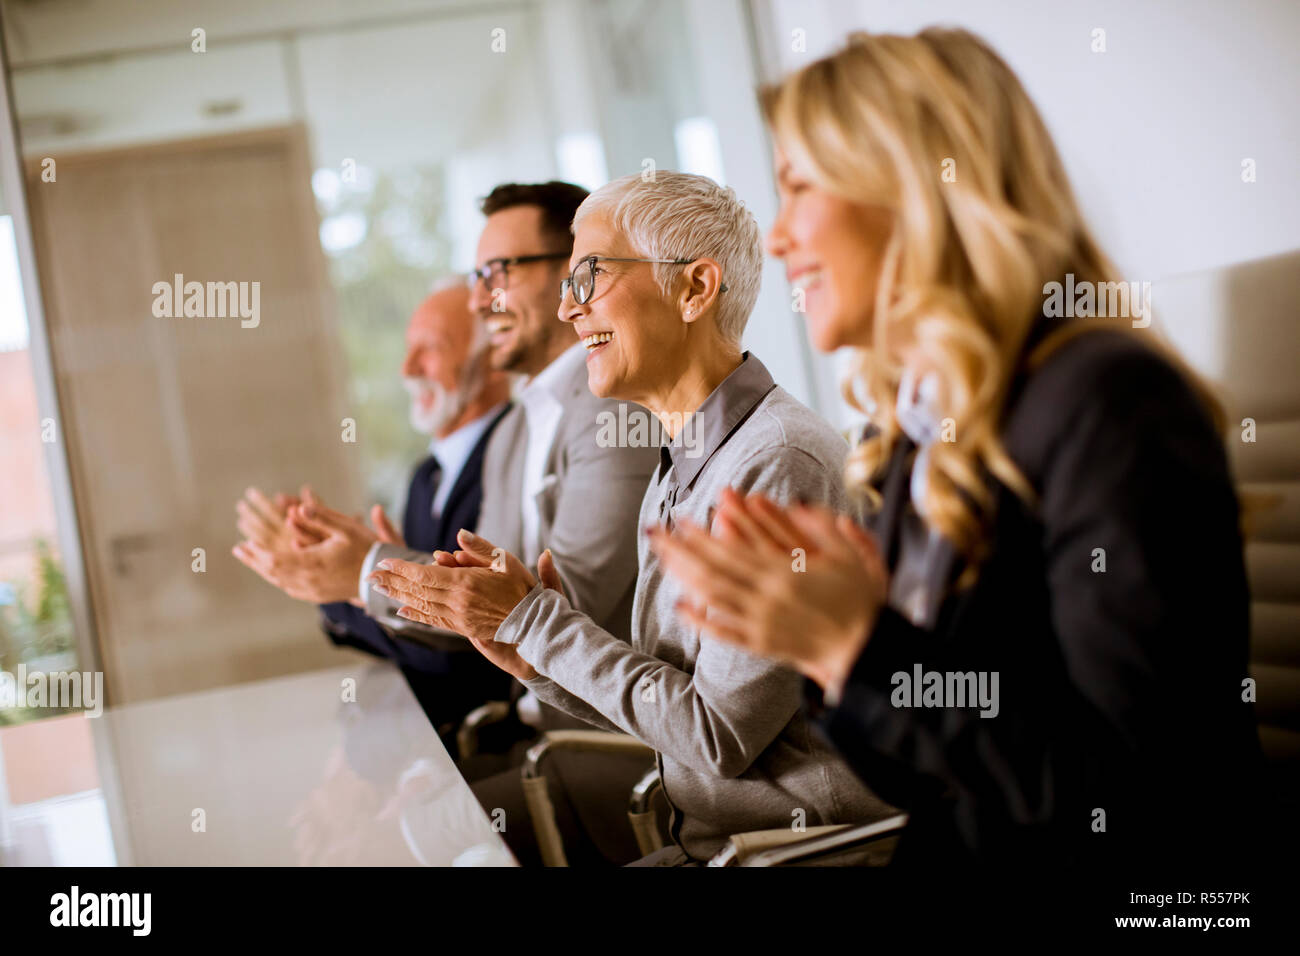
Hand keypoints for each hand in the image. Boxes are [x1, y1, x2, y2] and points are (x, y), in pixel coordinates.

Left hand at [234, 494, 378, 603]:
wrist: (381, 576)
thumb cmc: (365, 548)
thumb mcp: (345, 528)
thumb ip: (320, 517)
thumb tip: (297, 507)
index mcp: (313, 563)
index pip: (275, 560)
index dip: (257, 553)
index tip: (244, 544)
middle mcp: (309, 581)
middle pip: (273, 572)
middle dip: (254, 560)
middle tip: (238, 550)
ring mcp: (313, 591)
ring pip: (279, 581)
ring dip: (263, 569)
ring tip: (250, 559)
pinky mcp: (318, 595)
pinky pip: (290, 588)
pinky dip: (277, 578)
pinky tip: (273, 571)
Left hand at [367, 530, 541, 679]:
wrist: (534, 622)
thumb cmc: (522, 587)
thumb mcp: (504, 561)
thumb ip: (479, 548)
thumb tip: (458, 535)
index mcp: (466, 583)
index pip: (424, 574)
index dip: (402, 569)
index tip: (384, 562)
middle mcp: (457, 602)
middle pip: (417, 590)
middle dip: (392, 582)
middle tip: (370, 575)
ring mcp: (459, 617)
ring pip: (421, 605)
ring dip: (398, 596)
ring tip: (378, 589)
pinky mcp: (462, 628)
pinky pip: (433, 621)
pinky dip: (415, 615)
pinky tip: (402, 610)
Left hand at [649, 488, 888, 689]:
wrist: (867, 651)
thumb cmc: (861, 602)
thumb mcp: (849, 556)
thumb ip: (822, 528)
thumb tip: (798, 503)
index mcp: (785, 573)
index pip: (732, 549)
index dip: (703, 534)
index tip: (682, 518)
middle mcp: (766, 597)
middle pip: (711, 569)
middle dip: (680, 549)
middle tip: (655, 532)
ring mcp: (760, 623)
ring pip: (712, 597)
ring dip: (683, 576)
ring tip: (662, 558)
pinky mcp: (761, 644)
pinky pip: (724, 632)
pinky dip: (700, 619)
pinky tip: (680, 605)